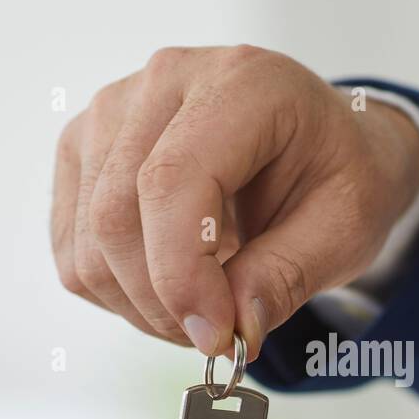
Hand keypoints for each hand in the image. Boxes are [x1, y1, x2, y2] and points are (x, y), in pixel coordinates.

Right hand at [51, 45, 418, 360]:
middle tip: (219, 336)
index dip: (181, 274)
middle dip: (164, 303)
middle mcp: (163, 81)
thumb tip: (234, 330)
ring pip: (87, 244)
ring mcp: (111, 112)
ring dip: (142, 306)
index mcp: (241, 84)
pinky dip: (118, 293)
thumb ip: (287, 276)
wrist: (321, 142)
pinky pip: (73, 251)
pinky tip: (174, 283)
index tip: (217, 337)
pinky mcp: (84, 150)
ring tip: (206, 306)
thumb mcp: (345, 228)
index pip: (170, 182)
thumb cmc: (338, 175)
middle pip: (115, 217)